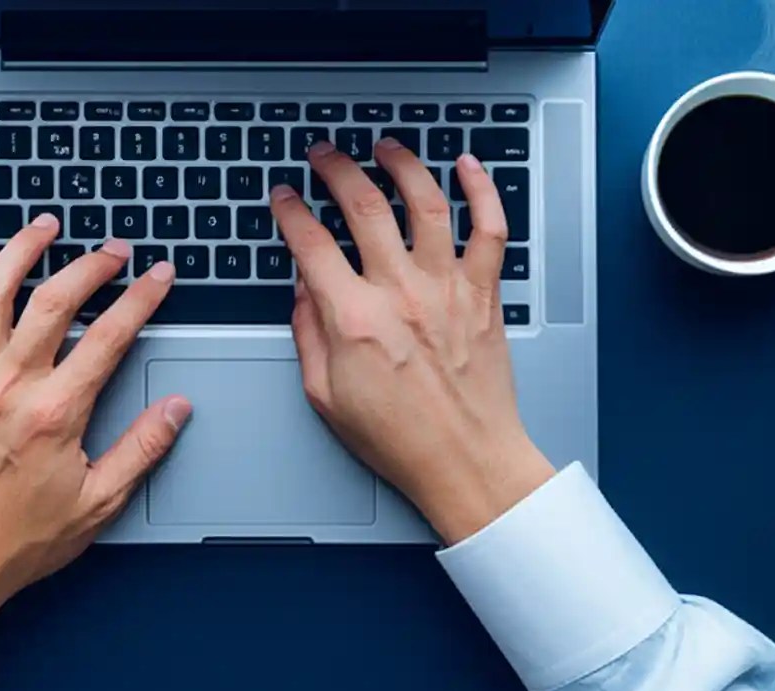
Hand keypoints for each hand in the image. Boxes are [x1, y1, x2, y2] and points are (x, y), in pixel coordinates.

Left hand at [0, 215, 190, 639]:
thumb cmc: (14, 542)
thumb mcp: (96, 504)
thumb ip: (141, 450)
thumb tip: (175, 410)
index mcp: (55, 413)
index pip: (109, 336)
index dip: (141, 298)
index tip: (158, 277)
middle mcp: (9, 386)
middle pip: (54, 301)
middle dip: (91, 265)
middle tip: (114, 250)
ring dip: (20, 252)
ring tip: (44, 227)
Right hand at [271, 140, 554, 543]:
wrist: (465, 460)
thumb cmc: (399, 438)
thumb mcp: (325, 395)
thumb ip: (309, 334)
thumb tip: (304, 289)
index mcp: (354, 319)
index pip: (310, 243)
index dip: (289, 211)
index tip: (283, 198)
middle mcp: (401, 293)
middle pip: (363, 205)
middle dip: (335, 169)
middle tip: (323, 155)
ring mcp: (447, 288)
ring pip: (425, 203)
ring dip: (401, 164)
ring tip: (384, 147)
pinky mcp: (484, 294)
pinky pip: (490, 228)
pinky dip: (482, 190)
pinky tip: (467, 167)